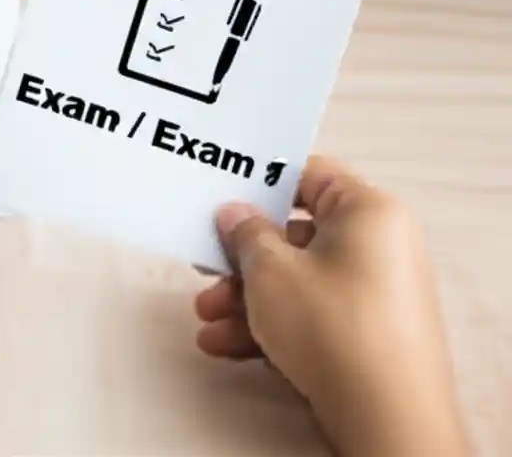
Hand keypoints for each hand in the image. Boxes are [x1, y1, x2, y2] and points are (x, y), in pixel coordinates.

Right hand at [195, 156, 467, 455]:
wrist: (384, 415)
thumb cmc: (334, 328)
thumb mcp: (270, 271)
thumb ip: (245, 234)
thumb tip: (235, 215)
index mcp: (369, 212)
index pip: (311, 175)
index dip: (262, 184)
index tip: (223, 198)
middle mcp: (380, 245)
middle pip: (296, 235)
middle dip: (242, 259)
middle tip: (206, 268)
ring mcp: (376, 291)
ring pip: (297, 279)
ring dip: (247, 298)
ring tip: (208, 320)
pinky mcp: (367, 331)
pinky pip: (310, 312)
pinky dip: (271, 324)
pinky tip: (228, 344)